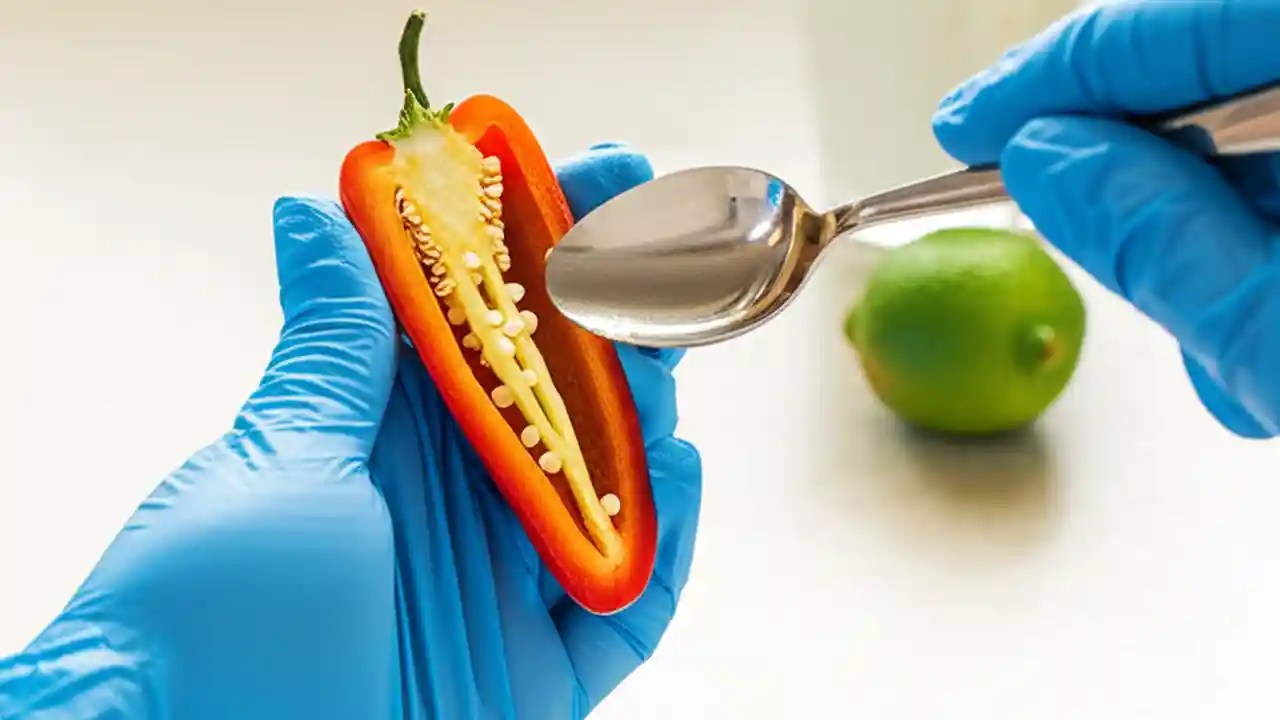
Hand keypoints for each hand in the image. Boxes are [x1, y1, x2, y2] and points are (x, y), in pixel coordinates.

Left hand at [0, 143, 701, 719]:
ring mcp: (502, 580)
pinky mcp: (538, 666)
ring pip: (610, 484)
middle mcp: (454, 498)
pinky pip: (628, 600)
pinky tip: (676, 476)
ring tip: (666, 366)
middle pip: (564, 395)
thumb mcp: (281, 464)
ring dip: (649, 420)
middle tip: (669, 267)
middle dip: (622, 324)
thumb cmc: (212, 621)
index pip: (485, 318)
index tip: (606, 175)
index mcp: (388, 434)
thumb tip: (316, 214)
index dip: (546, 244)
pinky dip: (663, 545)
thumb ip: (334, 350)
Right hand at [932, 0, 1279, 438]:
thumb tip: (1046, 162)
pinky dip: (1261, 249)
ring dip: (1206, 232)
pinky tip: (1265, 316)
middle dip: (1132, 160)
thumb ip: (1161, 242)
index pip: (1175, 22)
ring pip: (1254, 134)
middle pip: (1213, 75)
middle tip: (1049, 213)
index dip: (1053, 73)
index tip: (967, 124)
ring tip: (1226, 343)